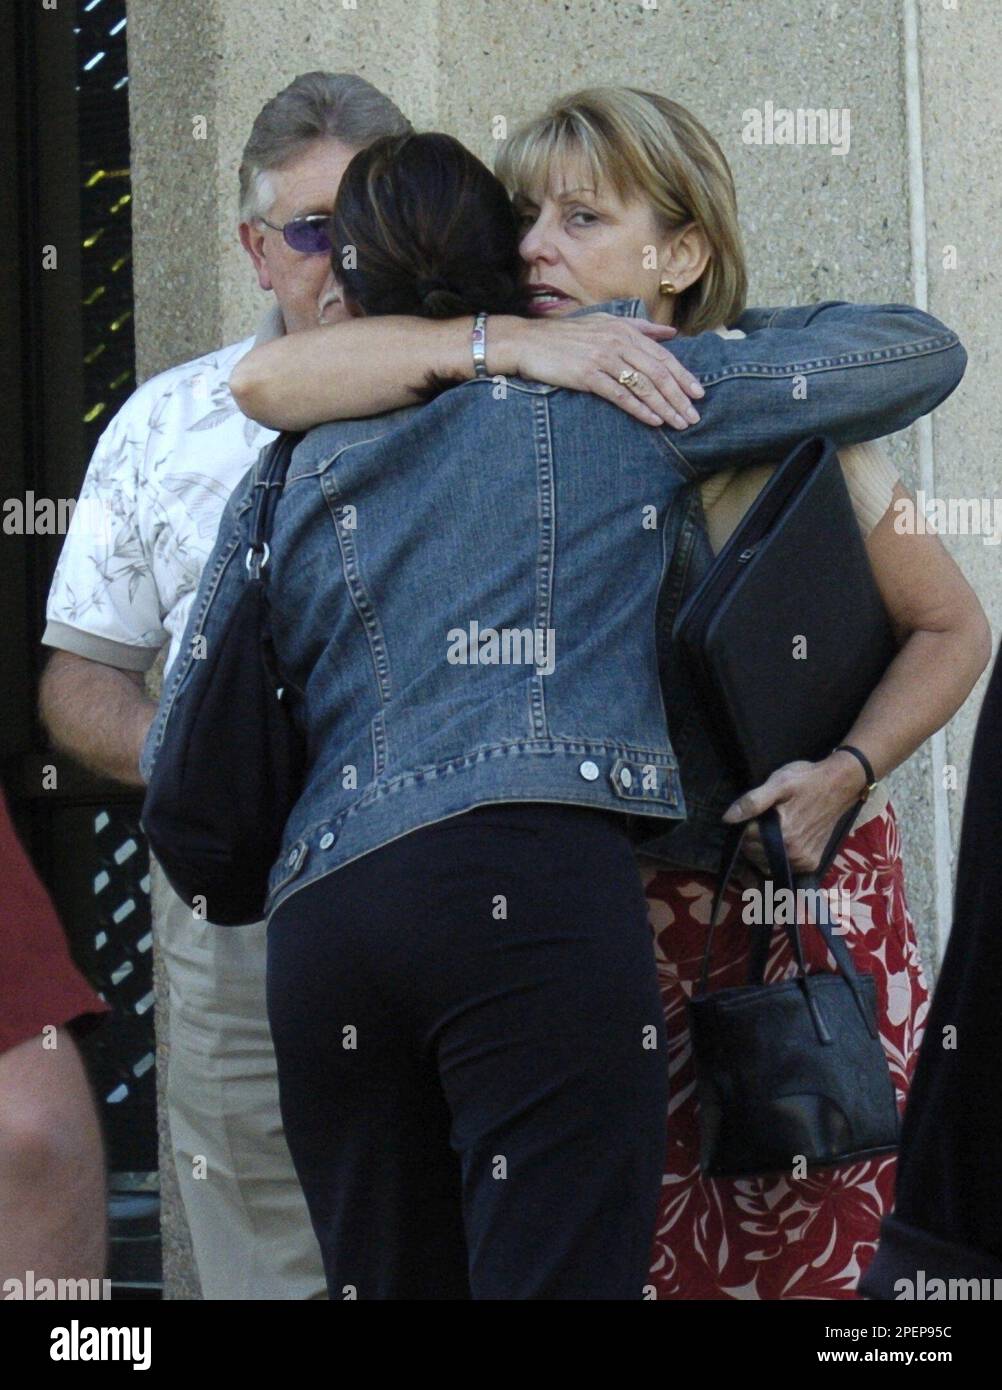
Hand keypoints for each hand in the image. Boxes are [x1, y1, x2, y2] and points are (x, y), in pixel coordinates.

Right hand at [505, 313, 704, 427]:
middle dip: (679, 396)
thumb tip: (671, 333)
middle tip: (694, 416)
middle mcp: (617, 342)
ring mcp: (602, 358)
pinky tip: (653, 421)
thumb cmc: (566, 336)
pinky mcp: (587, 374)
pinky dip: (639, 408)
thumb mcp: (605, 323)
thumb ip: (639, 328)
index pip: (662, 355)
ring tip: (679, 423)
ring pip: (643, 384)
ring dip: (664, 406)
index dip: (683, 376)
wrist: (528, 342)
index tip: (698, 394)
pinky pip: (620, 394)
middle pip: (657, 372)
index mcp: (624, 330)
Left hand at [721, 754, 866, 874]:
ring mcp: (803, 860)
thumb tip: (727, 819)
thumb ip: (753, 801)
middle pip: (754, 853)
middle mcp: (793, 851)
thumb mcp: (779, 782)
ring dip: (761, 851)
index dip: (743, 826)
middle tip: (761, 821)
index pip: (745, 838)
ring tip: (770, 830)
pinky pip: (782, 868)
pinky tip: (781, 841)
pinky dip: (775, 858)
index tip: (750, 816)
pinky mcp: (811, 863)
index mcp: (783, 832)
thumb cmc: (807, 780)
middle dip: (750, 839)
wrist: (840, 785)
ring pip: (765, 863)